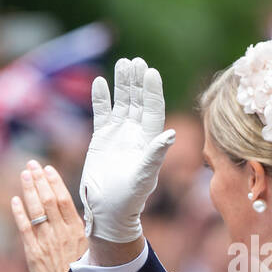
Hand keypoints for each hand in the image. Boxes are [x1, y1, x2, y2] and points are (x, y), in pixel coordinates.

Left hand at [11, 160, 86, 271]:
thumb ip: (76, 230)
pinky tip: (15, 199)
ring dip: (29, 189)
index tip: (48, 169)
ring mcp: (47, 242)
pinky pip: (25, 227)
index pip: (65, 200)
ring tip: (24, 174)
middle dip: (40, 180)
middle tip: (32, 165)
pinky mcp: (33, 252)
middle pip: (49, 200)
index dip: (55, 182)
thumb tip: (72, 212)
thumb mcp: (85, 249)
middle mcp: (62, 233)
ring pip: (37, 209)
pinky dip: (19, 212)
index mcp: (77, 232)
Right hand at [80, 57, 175, 242]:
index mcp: (150, 141)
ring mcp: (119, 134)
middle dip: (137, 81)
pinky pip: (102, 112)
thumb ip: (155, 154)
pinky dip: (101, 97)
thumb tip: (171, 134)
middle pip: (139, 101)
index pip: (153, 110)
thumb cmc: (129, 198)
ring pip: (122, 102)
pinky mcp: (102, 137)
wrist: (107, 210)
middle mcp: (136, 134)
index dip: (152, 91)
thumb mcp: (144, 176)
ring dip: (122, 84)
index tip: (151, 72)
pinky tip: (100, 81)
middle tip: (136, 61)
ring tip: (123, 63)